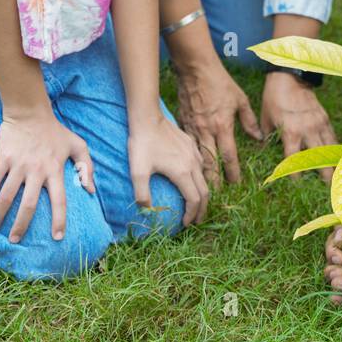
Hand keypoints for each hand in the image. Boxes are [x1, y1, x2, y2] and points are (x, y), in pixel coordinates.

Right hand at [0, 106, 95, 243]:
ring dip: (0, 215)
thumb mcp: (78, 145)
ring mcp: (18, 164)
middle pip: (29, 205)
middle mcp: (37, 170)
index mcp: (55, 170)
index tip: (57, 238)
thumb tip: (91, 190)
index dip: (59, 220)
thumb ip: (87, 167)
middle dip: (21, 225)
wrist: (29, 112)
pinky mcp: (3, 158)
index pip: (60, 200)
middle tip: (15, 240)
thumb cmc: (55, 131)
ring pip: (7, 196)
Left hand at [128, 111, 210, 226]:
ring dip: (202, 194)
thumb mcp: (137, 171)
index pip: (194, 200)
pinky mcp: (191, 145)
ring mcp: (194, 154)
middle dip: (201, 209)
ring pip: (204, 179)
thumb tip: (146, 210)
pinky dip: (199, 180)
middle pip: (205, 192)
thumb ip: (141, 194)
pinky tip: (190, 181)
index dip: (191, 215)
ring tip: (194, 204)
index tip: (185, 224)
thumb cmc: (141, 144)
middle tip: (195, 220)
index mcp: (182, 173)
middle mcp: (193, 164)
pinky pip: (201, 166)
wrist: (147, 117)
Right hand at [173, 57, 259, 188]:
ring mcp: (192, 128)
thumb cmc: (220, 82)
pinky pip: (186, 145)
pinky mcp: (182, 124)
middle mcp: (206, 131)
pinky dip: (188, 157)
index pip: (229, 156)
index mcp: (223, 126)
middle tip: (214, 197)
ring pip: (196, 157)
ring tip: (201, 188)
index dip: (233, 172)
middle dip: (213, 181)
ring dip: (200, 174)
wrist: (195, 69)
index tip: (236, 184)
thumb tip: (259, 138)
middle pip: (210, 163)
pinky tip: (188, 167)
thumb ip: (250, 120)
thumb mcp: (240, 99)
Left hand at [262, 70, 336, 181]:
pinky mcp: (325, 117)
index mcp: (291, 132)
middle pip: (319, 157)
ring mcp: (319, 123)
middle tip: (329, 189)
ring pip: (330, 148)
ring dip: (333, 163)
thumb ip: (266, 136)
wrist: (289, 76)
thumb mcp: (266, 118)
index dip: (296, 175)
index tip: (296, 186)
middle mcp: (308, 130)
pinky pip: (332, 137)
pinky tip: (337, 158)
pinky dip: (335, 148)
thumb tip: (262, 150)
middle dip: (324, 174)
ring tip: (338, 178)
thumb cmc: (274, 97)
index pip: (294, 160)